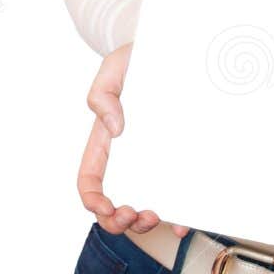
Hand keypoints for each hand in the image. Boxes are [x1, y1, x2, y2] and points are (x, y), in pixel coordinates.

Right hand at [76, 43, 190, 239]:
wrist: (174, 49)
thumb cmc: (136, 60)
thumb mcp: (114, 69)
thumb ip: (103, 95)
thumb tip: (114, 128)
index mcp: (106, 142)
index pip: (90, 179)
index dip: (93, 200)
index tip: (106, 208)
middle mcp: (129, 158)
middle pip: (115, 202)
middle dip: (120, 220)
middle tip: (136, 215)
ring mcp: (154, 162)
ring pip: (144, 205)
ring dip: (145, 224)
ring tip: (157, 217)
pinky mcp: (180, 160)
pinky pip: (177, 194)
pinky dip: (179, 214)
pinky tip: (183, 221)